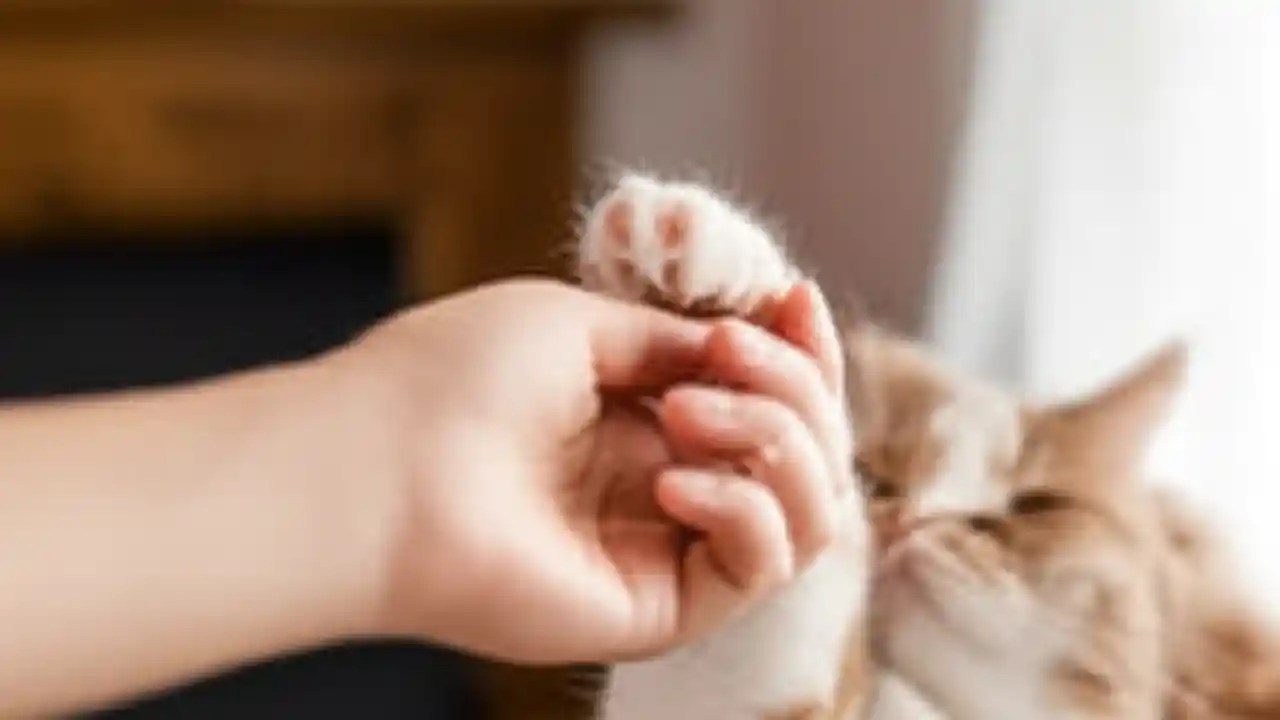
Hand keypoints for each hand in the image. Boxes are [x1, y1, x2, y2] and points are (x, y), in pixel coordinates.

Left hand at [331, 278, 849, 663]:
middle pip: (803, 453)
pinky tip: (670, 477)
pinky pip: (758, 568)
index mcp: (642, 420)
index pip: (770, 399)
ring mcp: (663, 549)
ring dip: (777, 443)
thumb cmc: (457, 378)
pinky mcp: (659, 609)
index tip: (798, 299)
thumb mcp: (583, 324)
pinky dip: (743, 509)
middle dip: (796, 388)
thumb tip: (748, 342)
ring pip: (805, 516)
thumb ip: (676, 342)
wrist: (378, 464)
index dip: (802, 352)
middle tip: (728, 354)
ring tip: (690, 411)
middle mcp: (664, 486)